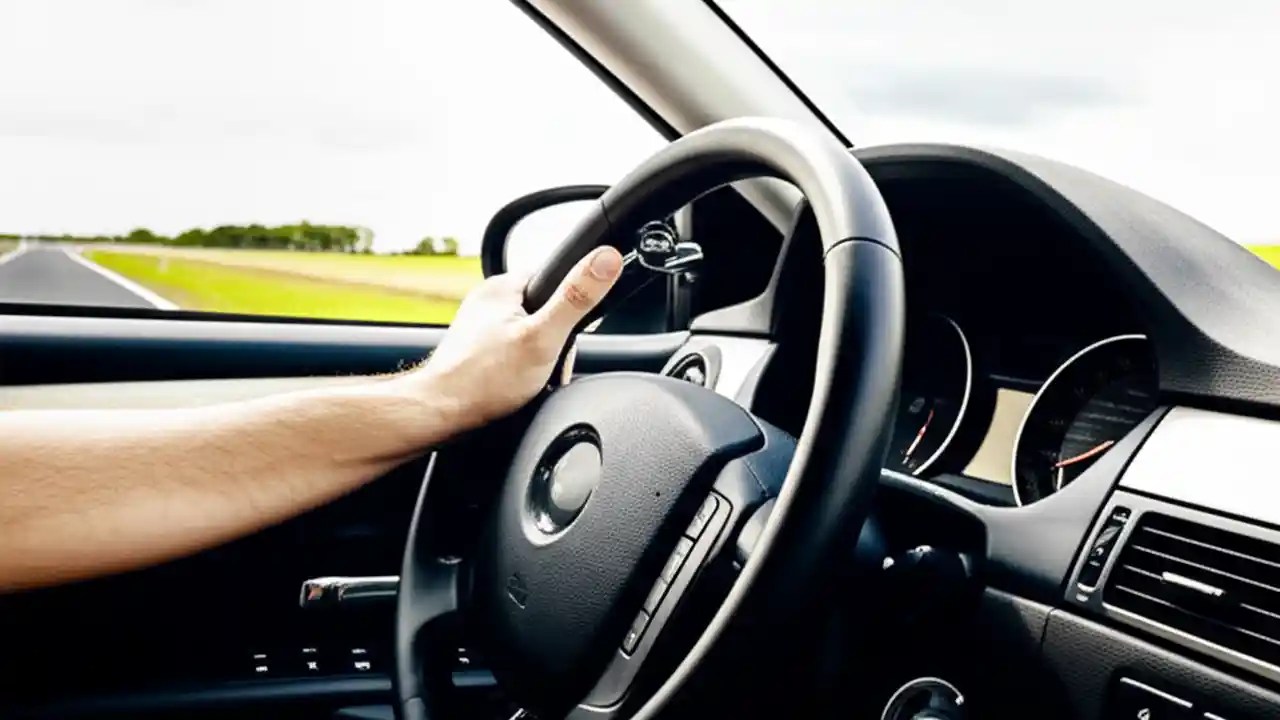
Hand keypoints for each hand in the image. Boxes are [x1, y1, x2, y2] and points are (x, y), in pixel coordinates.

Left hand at [412, 246, 622, 432]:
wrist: (439, 415)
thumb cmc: (483, 380)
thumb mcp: (544, 337)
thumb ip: (576, 298)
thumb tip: (605, 260)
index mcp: (502, 286)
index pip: (554, 277)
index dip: (571, 305)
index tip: (567, 331)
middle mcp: (488, 302)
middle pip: (545, 312)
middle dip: (555, 342)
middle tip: (547, 364)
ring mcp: (479, 327)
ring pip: (530, 336)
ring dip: (539, 359)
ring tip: (530, 378)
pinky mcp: (475, 351)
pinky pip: (514, 354)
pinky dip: (521, 371)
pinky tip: (517, 386)